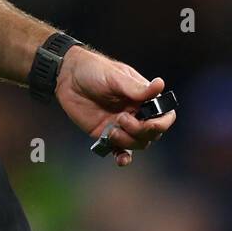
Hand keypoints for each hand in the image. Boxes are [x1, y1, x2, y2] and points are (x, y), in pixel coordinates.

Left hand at [54, 46, 175, 166]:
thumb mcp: (115, 77)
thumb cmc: (94, 70)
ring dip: (128, 141)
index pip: (163, 116)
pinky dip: (122, 157)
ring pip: (137, 143)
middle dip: (141, 131)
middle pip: (151, 133)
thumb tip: (160, 85)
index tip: (150, 122)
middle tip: (122, 119)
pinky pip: (118, 150)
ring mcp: (121, 125)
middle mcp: (136, 113)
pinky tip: (120, 160)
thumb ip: (136, 88)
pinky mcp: (106, 134)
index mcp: (143, 98)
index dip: (162, 123)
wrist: (68, 76)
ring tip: (112, 131)